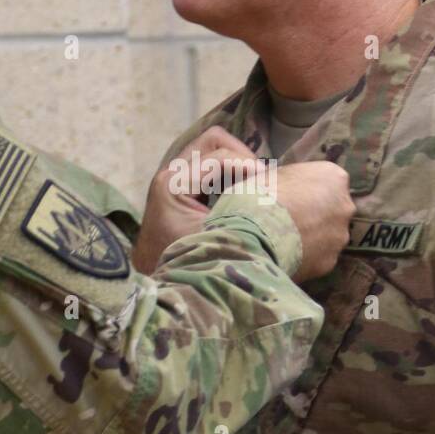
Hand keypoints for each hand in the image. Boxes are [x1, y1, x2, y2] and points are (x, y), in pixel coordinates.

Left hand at [132, 127, 259, 273]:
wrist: (162, 292)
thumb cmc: (189, 267)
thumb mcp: (219, 238)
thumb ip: (240, 208)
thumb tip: (272, 187)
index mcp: (173, 184)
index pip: (220, 156)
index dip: (248, 165)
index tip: (269, 183)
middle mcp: (169, 175)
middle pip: (212, 141)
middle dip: (242, 156)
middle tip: (261, 181)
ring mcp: (173, 181)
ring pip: (211, 151)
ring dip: (236, 165)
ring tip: (254, 189)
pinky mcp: (180, 191)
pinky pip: (209, 168)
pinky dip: (229, 175)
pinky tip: (242, 197)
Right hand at [274, 161, 353, 280]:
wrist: (255, 231)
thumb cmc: (262, 194)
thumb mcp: (276, 174)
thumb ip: (293, 179)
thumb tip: (287, 186)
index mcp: (334, 178)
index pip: (329, 183)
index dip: (309, 191)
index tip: (293, 197)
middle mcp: (345, 206)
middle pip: (333, 211)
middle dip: (316, 216)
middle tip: (290, 220)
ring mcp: (340, 236)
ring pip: (329, 237)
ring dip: (313, 238)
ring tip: (285, 240)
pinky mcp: (330, 262)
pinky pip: (318, 258)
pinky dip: (306, 258)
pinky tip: (287, 255)